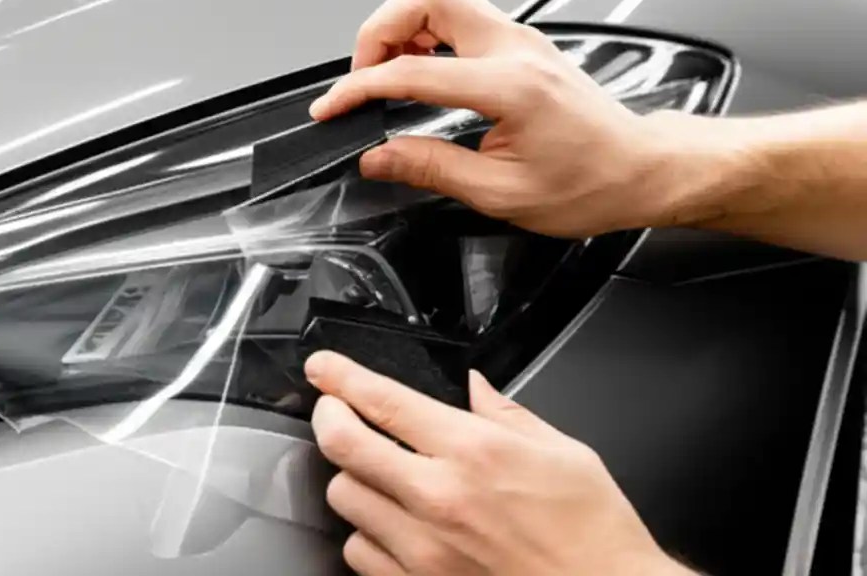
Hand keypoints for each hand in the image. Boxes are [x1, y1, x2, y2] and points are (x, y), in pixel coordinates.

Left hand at [305, 351, 692, 575]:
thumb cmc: (594, 536)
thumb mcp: (565, 454)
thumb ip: (508, 414)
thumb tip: (474, 387)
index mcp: (475, 452)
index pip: (382, 400)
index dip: (340, 376)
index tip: (323, 367)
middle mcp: (439, 497)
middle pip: (343, 445)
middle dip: (329, 417)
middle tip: (335, 410)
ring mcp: (422, 548)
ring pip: (344, 497)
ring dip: (354, 478)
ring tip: (379, 474)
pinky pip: (359, 551)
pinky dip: (366, 533)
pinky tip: (392, 525)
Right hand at [307, 0, 692, 237]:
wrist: (641, 170)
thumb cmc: (591, 184)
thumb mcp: (501, 194)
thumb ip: (431, 169)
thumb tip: (378, 158)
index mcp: (510, 86)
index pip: (413, 70)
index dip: (361, 87)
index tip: (333, 107)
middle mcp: (515, 48)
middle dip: (380, 30)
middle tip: (364, 77)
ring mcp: (519, 39)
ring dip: (400, 28)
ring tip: (386, 76)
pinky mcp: (518, 44)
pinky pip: (458, 17)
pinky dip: (423, 35)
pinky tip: (417, 72)